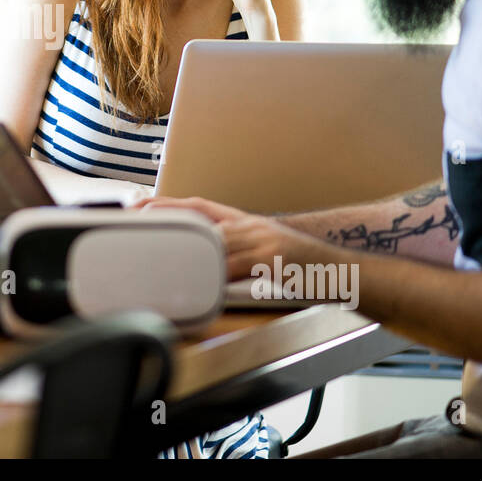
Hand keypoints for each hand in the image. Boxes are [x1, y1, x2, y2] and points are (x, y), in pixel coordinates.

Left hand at [135, 195, 335, 279]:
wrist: (345, 273)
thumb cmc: (304, 271)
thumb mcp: (266, 258)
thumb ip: (235, 259)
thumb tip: (207, 269)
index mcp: (248, 224)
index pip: (201, 207)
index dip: (171, 204)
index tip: (142, 204)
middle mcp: (252, 226)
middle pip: (201, 220)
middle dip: (168, 220)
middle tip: (137, 220)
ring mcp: (263, 240)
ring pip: (215, 240)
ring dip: (186, 247)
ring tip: (158, 251)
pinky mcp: (274, 257)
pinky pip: (236, 264)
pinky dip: (215, 272)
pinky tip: (198, 276)